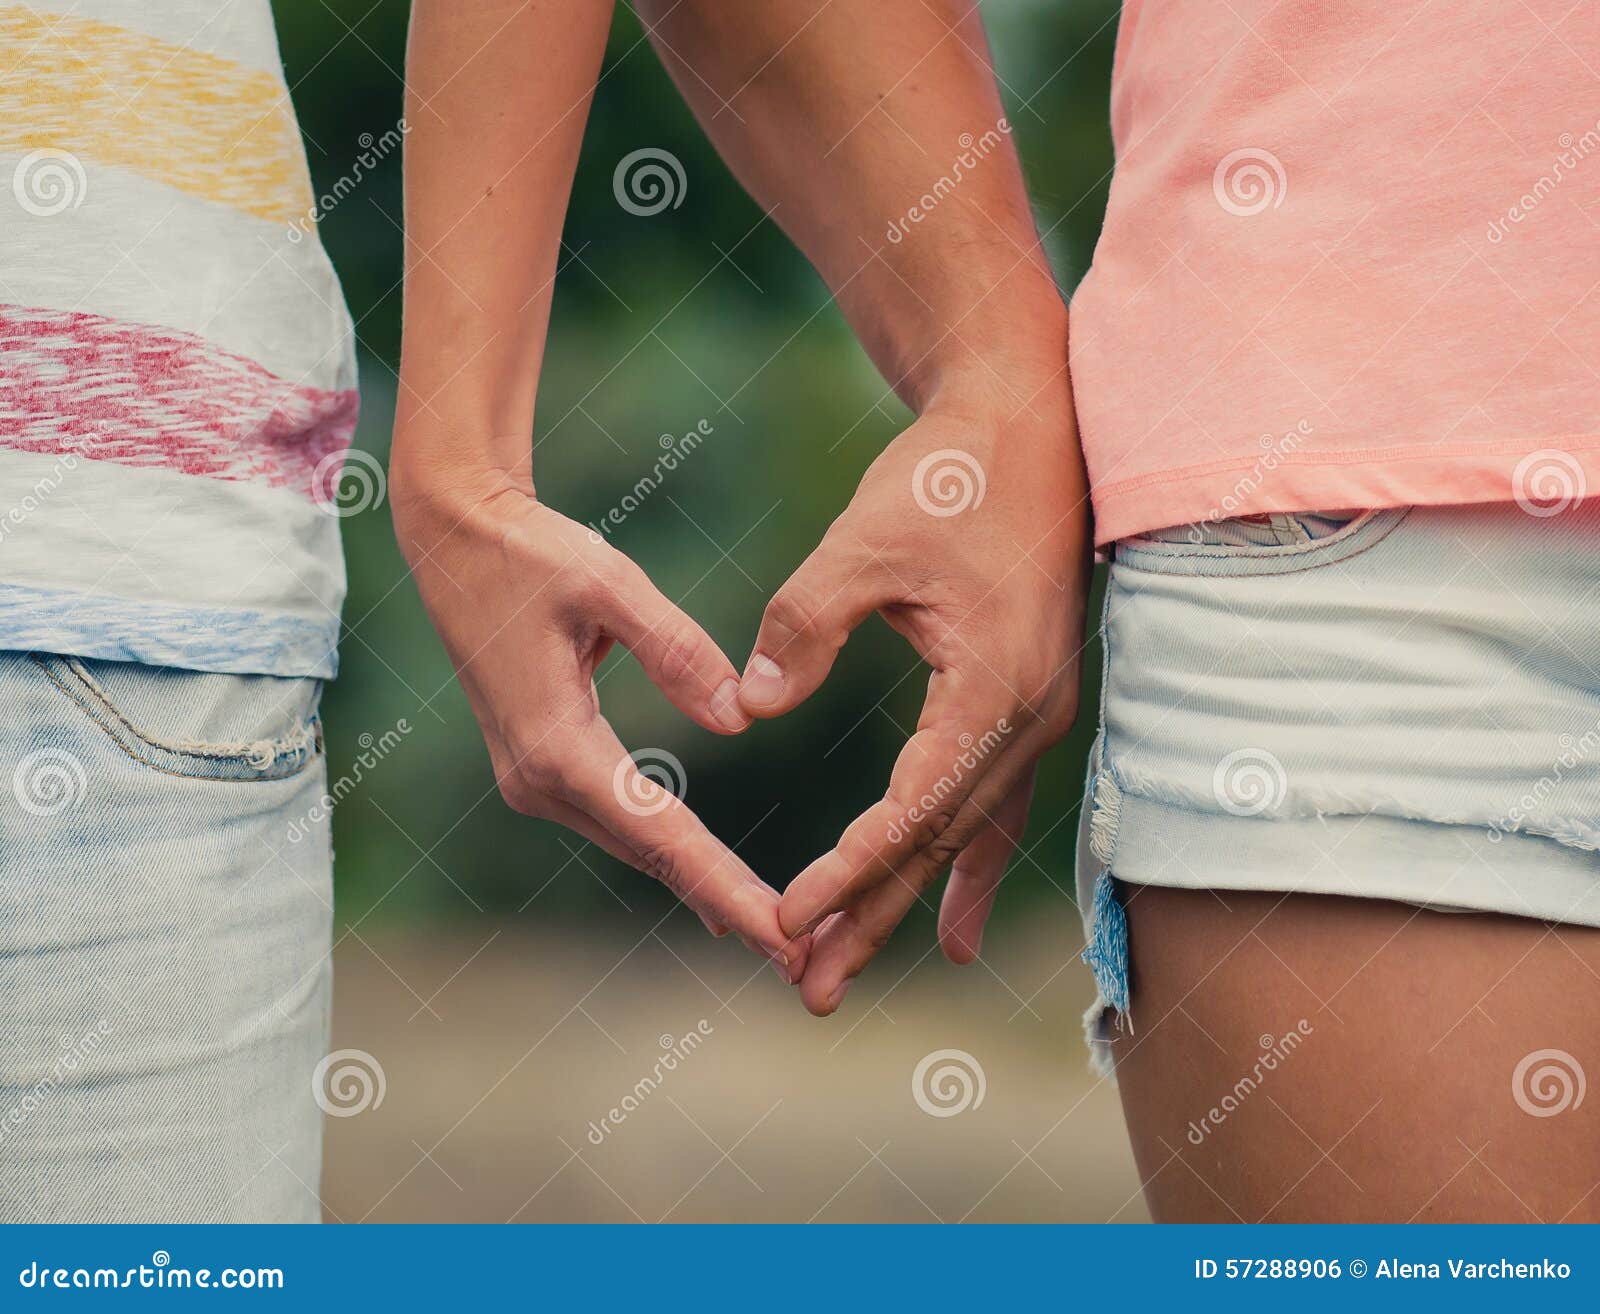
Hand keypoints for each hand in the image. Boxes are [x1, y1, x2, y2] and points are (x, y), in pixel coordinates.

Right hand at [392, 466, 807, 979]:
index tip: (780, 940)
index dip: (726, 889)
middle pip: (653, 855)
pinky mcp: (538, 765)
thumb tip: (741, 721)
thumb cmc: (530, 552)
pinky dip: (669, 851)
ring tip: (775, 932)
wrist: (453, 539)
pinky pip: (617, 821)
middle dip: (728, 905)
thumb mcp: (609, 585)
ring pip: (634, 844)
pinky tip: (710, 881)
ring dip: (701, 884)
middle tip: (803, 959)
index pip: (663, 834)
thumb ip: (678, 652)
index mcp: (558, 745)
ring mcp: (531, 779)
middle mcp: (539, 779)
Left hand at [736, 382, 1089, 1013]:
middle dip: (871, 918)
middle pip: (940, 845)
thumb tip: (750, 708)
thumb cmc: (947, 478)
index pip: (911, 811)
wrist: (1028, 426)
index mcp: (989, 688)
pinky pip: (995, 805)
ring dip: (908, 905)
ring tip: (855, 970)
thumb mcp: (862, 542)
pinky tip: (955, 920)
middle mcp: (1027, 718)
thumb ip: (801, 629)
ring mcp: (1037, 714)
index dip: (848, 871)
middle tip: (810, 991)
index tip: (788, 918)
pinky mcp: (1026, 701)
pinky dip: (966, 864)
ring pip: (965, 834)